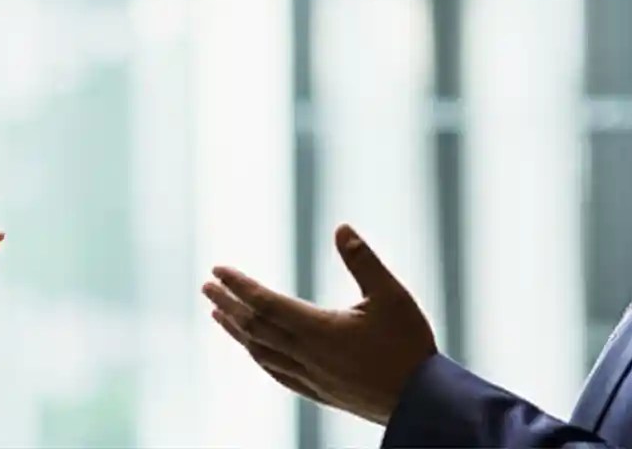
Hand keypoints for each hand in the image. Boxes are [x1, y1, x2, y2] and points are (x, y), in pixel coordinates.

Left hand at [202, 224, 435, 425]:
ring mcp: (311, 377)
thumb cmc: (410, 346)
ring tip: (219, 315)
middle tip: (206, 287)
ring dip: (237, 332)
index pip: (265, 303)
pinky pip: (277, 373)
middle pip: (255, 327)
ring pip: (262, 353)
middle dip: (229, 304)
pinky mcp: (320, 392)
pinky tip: (254, 351)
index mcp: (318, 330)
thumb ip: (364, 261)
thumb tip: (341, 227)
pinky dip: (258, 356)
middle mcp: (307, 355)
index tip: (217, 269)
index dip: (239, 284)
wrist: (424, 404)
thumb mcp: (391, 295)